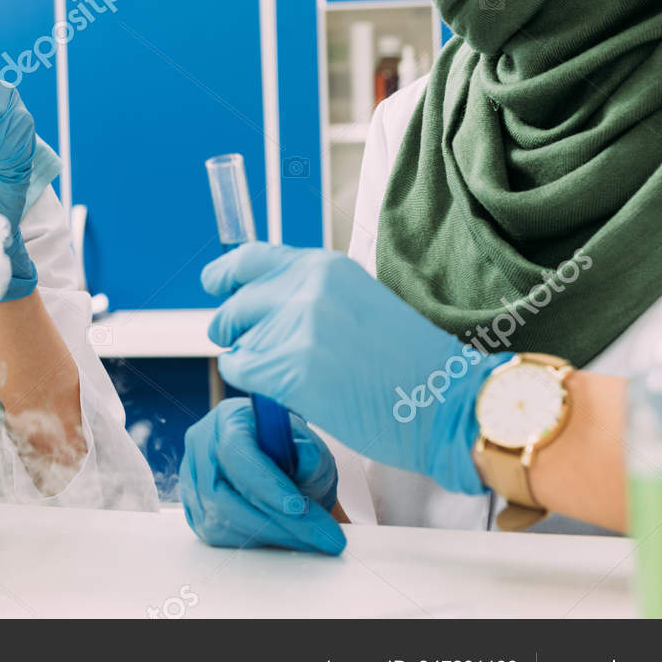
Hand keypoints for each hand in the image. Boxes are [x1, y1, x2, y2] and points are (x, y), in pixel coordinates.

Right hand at [180, 399, 344, 553]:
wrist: (278, 465)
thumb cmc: (290, 450)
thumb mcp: (309, 445)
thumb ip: (309, 452)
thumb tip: (304, 457)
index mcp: (227, 418)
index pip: (235, 451)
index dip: (265, 482)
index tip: (299, 507)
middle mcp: (201, 445)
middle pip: (222, 491)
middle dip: (275, 520)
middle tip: (320, 536)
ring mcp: (192, 477)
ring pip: (219, 517)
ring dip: (268, 534)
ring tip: (310, 538)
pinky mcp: (194, 506)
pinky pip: (215, 532)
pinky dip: (252, 540)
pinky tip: (283, 536)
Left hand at [203, 243, 509, 495]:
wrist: (447, 402)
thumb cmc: (410, 363)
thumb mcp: (358, 303)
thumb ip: (309, 297)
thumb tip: (261, 307)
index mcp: (324, 266)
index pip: (250, 259)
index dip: (226, 275)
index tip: (214, 285)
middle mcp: (305, 288)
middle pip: (236, 306)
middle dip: (233, 330)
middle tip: (249, 350)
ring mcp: (296, 327)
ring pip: (238, 345)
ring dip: (255, 364)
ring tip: (300, 379)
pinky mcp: (290, 369)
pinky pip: (242, 372)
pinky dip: (256, 387)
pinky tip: (292, 394)